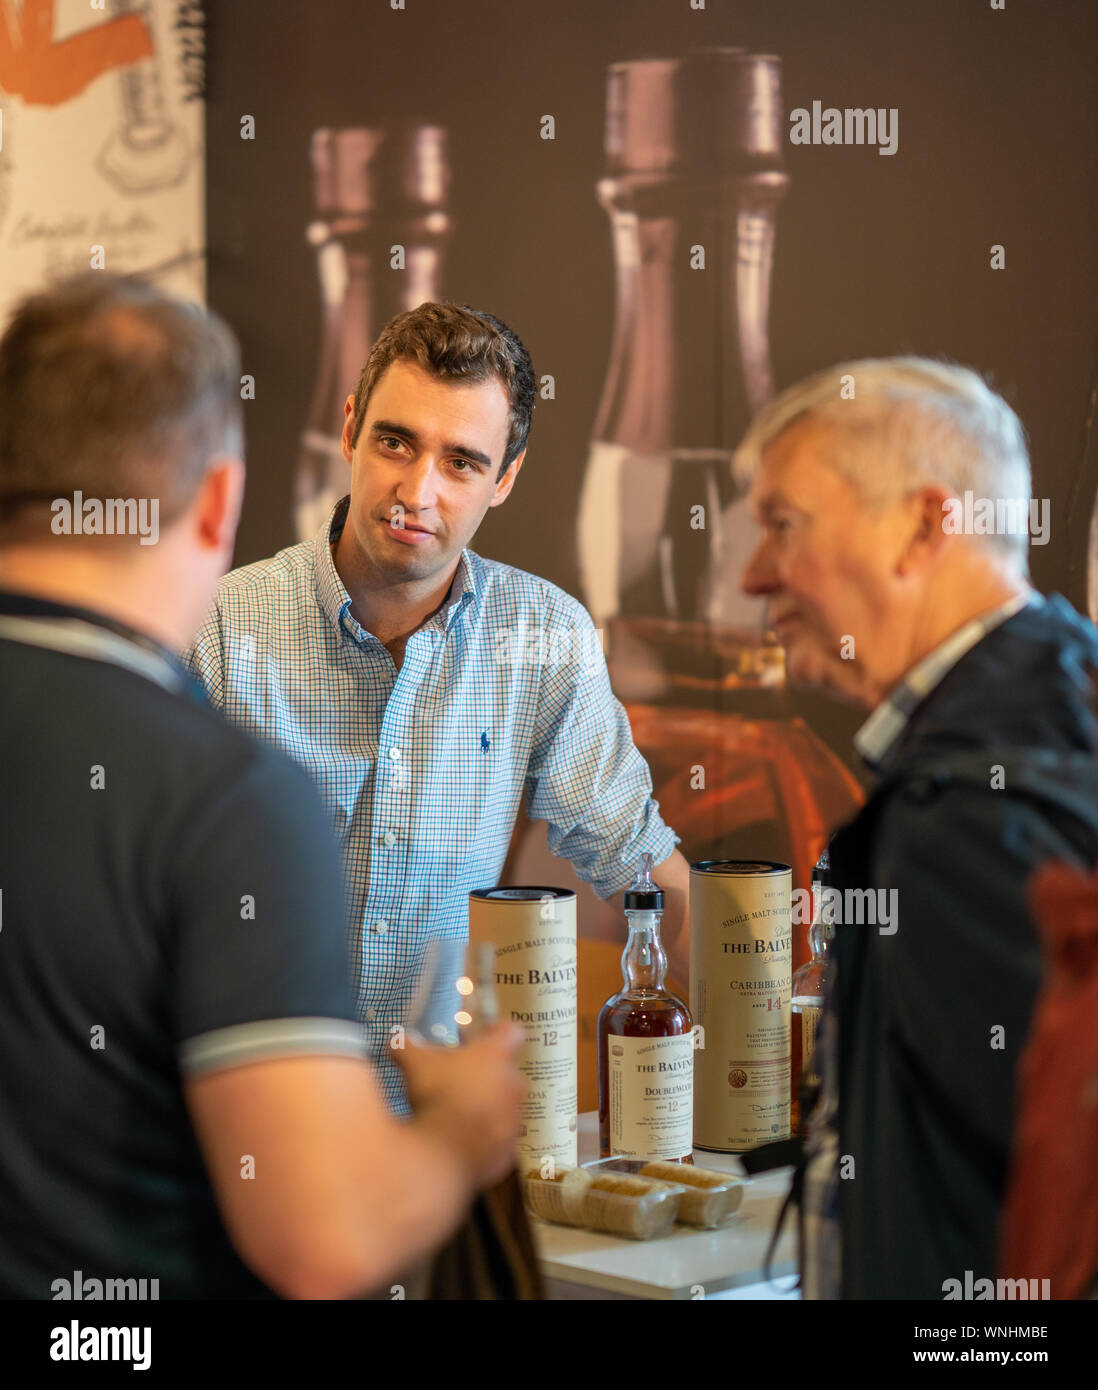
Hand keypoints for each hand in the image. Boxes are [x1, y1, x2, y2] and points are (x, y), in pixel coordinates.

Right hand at [395, 1022, 526, 1187]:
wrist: (446, 1153)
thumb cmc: (437, 1094)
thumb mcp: (415, 1064)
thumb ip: (406, 1046)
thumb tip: (395, 1039)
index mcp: (497, 1055)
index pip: (511, 1031)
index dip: (497, 1031)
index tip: (483, 1035)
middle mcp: (514, 1083)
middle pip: (507, 1071)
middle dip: (487, 1073)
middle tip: (461, 1076)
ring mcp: (514, 1119)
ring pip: (505, 1106)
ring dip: (488, 1106)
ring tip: (459, 1111)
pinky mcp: (508, 1150)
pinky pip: (499, 1138)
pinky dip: (485, 1137)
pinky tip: (462, 1140)